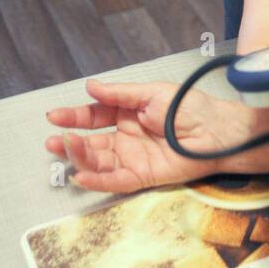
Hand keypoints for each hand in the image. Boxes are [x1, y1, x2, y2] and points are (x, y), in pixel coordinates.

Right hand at [44, 77, 255, 193]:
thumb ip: (119, 94)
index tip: (54, 116)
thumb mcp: (151, 93)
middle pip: (93, 141)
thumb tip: (90, 86)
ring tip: (66, 149)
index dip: (75, 116)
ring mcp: (133, 157)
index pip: (95, 115)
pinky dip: (97, 180)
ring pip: (99, 161)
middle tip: (53, 140)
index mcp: (129, 113)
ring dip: (80, 157)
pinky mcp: (142, 176)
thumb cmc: (188, 106)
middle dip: (71, 141)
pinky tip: (81, 175)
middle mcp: (127, 136)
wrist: (215, 130)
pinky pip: (115, 180)